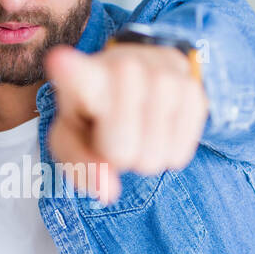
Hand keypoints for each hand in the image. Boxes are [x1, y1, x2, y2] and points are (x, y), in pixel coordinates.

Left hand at [43, 43, 206, 205]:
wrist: (138, 76)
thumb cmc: (96, 114)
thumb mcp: (72, 139)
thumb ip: (79, 166)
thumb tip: (108, 192)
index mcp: (81, 75)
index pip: (76, 74)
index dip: (70, 72)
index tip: (60, 61)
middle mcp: (124, 65)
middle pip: (120, 152)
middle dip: (117, 157)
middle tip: (114, 135)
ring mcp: (163, 75)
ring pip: (152, 156)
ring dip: (144, 157)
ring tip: (137, 130)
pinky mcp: (194, 89)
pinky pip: (178, 154)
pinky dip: (168, 154)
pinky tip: (160, 130)